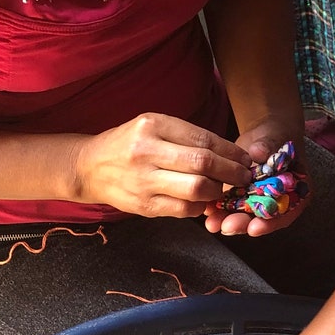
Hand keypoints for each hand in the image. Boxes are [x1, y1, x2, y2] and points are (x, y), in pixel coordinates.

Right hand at [70, 113, 252, 217]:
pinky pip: (183, 209)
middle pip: (203, 164)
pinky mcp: (143, 205)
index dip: (231, 151)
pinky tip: (203, 200)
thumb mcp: (153, 125)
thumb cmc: (129, 143)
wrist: (89, 166)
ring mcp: (143, 181)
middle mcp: (146, 152)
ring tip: (225, 188)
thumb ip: (187, 137)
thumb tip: (230, 153)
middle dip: (231, 172)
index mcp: (152, 125)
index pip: (203, 139)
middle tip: (244, 176)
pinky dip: (200, 206)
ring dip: (218, 191)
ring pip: (196, 189)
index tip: (245, 158)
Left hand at [202, 120, 309, 237]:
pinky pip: (231, 207)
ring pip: (245, 216)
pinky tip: (206, 210)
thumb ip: (269, 146)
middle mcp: (279, 202)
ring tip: (212, 223)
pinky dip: (219, 209)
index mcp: (298, 191)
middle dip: (244, 224)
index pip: (286, 212)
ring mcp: (259, 203)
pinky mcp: (242, 199)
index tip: (254, 227)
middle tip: (227, 226)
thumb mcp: (276, 138)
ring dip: (228, 220)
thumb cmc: (276, 136)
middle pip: (263, 219)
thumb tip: (259, 152)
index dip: (270, 222)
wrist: (263, 137)